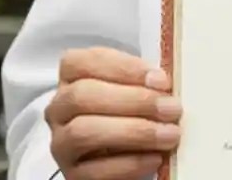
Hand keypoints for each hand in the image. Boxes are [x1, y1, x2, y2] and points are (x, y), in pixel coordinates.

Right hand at [46, 47, 182, 179]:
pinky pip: (96, 170)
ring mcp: (62, 144)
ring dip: (133, 131)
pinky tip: (155, 158)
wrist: (125, 158)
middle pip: (82, 95)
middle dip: (133, 100)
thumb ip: (144, 83)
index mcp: (72, 79)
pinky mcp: (72, 176)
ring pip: (83, 131)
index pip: (82, 62)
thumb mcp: (135, 91)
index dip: (123, 68)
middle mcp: (60, 109)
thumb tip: (166, 85)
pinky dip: (130, 163)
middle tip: (171, 108)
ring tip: (169, 134)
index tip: (160, 80)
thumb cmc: (131, 115)